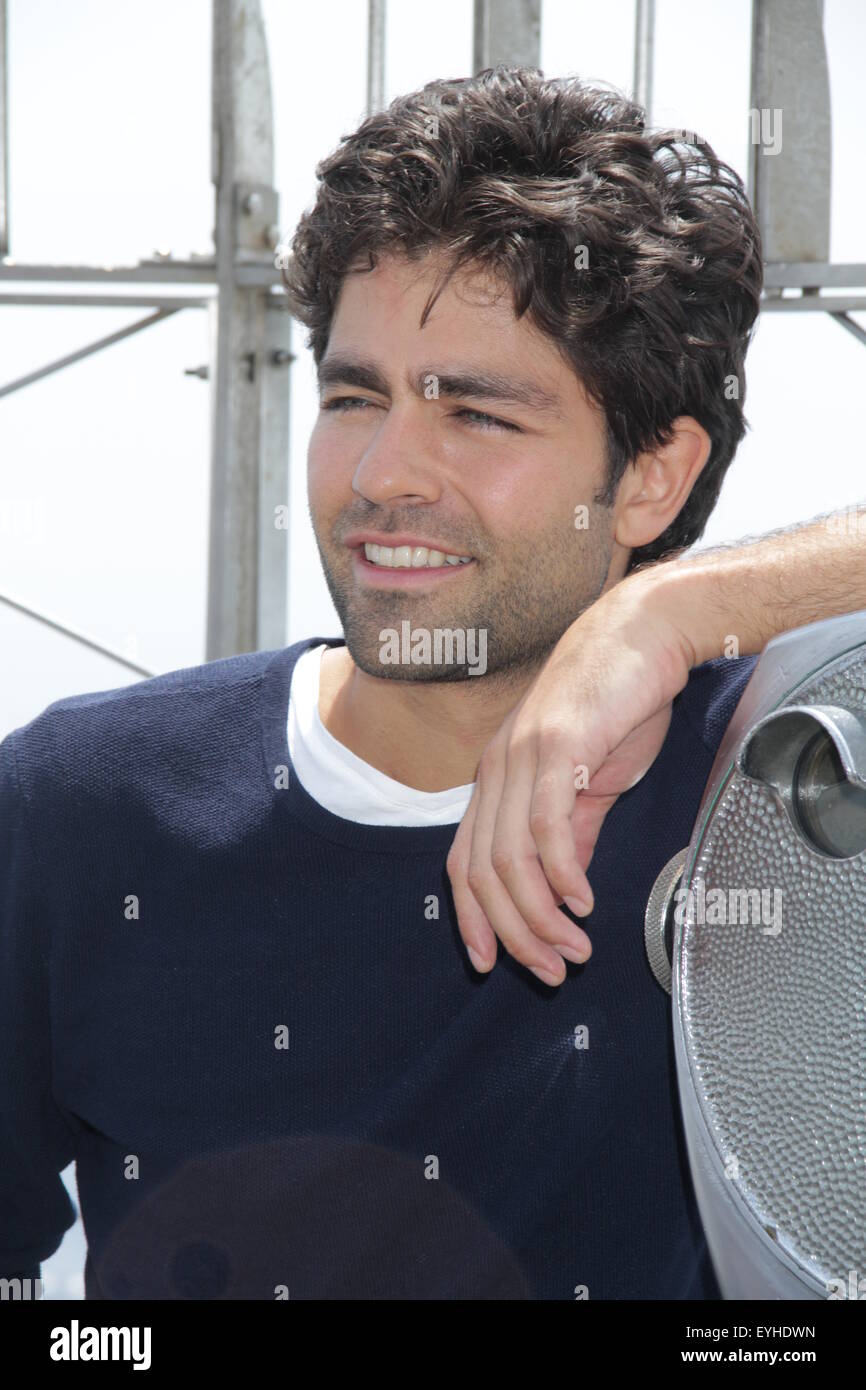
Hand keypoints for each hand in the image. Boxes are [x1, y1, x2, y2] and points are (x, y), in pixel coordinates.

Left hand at [446, 571, 695, 985]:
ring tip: (574, 950)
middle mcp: (497, 768)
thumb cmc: (619, 698)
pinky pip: (546, 826)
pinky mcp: (557, 745)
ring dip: (540, 916)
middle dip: (513, 934)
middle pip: (482, 872)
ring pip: (509, 858)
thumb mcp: (590, 777)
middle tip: (552, 971)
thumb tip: (563, 883)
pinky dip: (562, 874)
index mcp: (498, 776)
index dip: (473, 917)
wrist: (646, 631)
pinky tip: (582, 903)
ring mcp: (522, 755)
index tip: (493, 962)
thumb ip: (573, 830)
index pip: (464, 861)